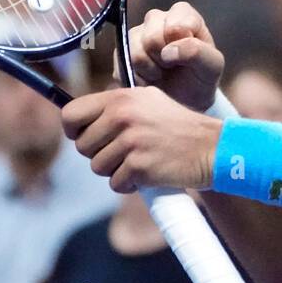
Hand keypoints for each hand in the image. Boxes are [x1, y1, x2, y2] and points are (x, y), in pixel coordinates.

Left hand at [62, 87, 221, 193]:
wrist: (211, 147)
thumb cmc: (178, 126)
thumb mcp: (148, 101)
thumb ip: (114, 106)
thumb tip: (73, 118)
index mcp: (121, 98)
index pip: (70, 115)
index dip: (73, 130)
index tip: (86, 137)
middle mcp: (123, 117)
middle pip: (82, 147)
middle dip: (99, 154)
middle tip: (125, 151)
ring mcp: (131, 142)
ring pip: (97, 167)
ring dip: (116, 170)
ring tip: (140, 160)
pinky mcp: (139, 167)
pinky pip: (116, 183)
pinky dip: (130, 184)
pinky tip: (148, 173)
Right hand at [127, 1, 223, 111]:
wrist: (185, 100)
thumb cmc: (201, 77)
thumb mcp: (212, 66)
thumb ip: (198, 52)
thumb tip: (168, 51)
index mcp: (183, 14)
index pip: (175, 23)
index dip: (181, 44)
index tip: (188, 56)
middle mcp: (156, 18)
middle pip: (151, 37)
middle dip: (164, 59)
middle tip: (173, 67)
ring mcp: (136, 34)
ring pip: (135, 52)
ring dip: (151, 70)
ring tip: (162, 73)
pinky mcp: (121, 52)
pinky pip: (124, 66)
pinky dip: (139, 79)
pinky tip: (149, 79)